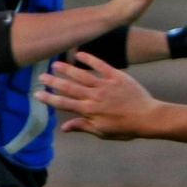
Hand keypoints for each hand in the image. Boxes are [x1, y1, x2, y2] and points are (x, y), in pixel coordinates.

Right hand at [39, 51, 161, 138]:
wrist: (148, 117)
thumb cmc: (126, 128)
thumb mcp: (102, 132)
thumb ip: (82, 126)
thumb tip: (63, 127)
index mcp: (89, 111)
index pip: (64, 103)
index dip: (49, 98)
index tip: (37, 94)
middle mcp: (94, 96)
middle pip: (69, 87)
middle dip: (53, 82)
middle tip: (41, 76)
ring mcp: (105, 85)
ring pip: (81, 75)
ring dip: (66, 69)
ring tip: (54, 64)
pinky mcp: (117, 77)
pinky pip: (100, 65)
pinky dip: (89, 59)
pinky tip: (78, 54)